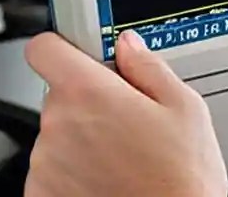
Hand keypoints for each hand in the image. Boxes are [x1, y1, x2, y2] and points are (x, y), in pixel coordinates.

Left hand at [24, 30, 226, 196]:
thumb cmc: (181, 181)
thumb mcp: (187, 109)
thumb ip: (150, 67)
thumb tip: (130, 46)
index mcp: (89, 93)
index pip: (44, 48)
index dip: (63, 47)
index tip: (80, 54)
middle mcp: (58, 126)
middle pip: (60, 96)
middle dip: (88, 103)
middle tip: (126, 123)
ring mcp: (45, 166)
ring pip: (58, 136)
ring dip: (82, 142)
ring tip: (124, 160)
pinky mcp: (41, 196)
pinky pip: (53, 172)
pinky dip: (74, 175)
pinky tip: (109, 182)